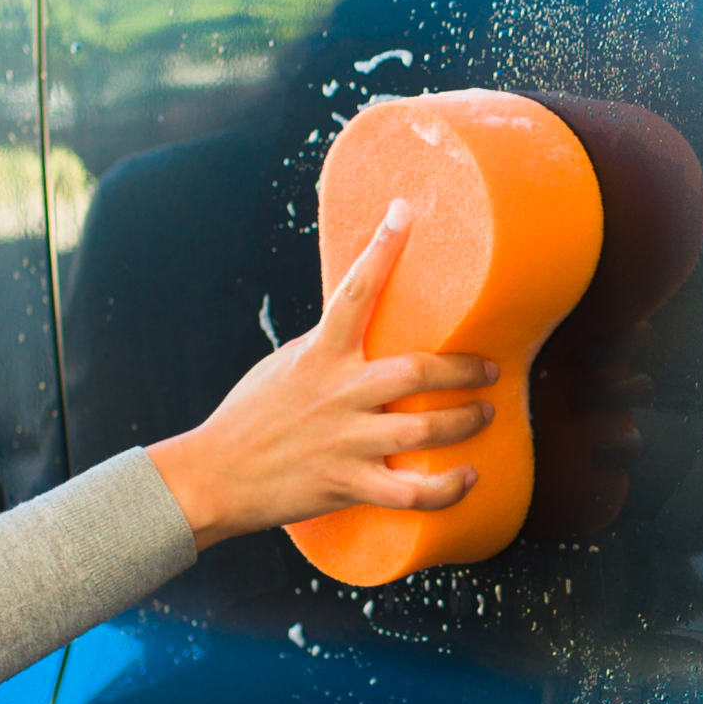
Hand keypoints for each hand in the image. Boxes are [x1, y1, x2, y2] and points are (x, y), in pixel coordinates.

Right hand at [145, 203, 496, 548]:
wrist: (212, 477)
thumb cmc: (249, 418)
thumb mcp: (285, 366)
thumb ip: (327, 348)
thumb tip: (363, 324)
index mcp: (319, 355)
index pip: (354, 290)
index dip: (382, 248)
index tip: (403, 211)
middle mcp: (337, 393)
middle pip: (418, 371)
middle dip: (464, 370)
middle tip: (490, 369)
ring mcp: (345, 441)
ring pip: (424, 431)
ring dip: (465, 421)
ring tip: (485, 414)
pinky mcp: (347, 484)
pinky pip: (412, 492)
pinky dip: (448, 488)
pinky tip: (467, 477)